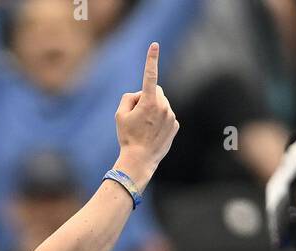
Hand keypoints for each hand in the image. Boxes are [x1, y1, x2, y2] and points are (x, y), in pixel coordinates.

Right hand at [113, 42, 178, 188]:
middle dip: (146, 98)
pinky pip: (166, 116)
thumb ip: (129, 97)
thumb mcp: (119, 115)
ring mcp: (171, 116)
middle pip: (155, 91)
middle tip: (136, 116)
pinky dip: (160, 120)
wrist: (140, 160)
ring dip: (153, 110)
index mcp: (149, 101)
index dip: (151, 59)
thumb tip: (140, 95)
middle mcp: (163, 106)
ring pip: (161, 104)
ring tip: (144, 128)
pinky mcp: (175, 125)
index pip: (150, 75)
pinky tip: (152, 133)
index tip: (154, 45)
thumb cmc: (127, 137)